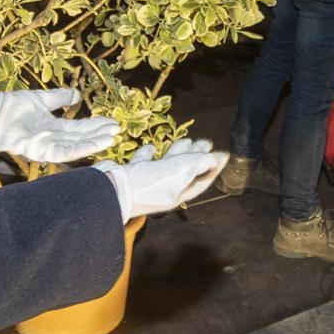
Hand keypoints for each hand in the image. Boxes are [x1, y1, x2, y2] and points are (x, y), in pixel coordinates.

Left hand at [0, 87, 119, 162]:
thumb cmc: (13, 107)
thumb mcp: (42, 99)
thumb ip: (59, 98)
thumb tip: (77, 95)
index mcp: (54, 127)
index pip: (79, 128)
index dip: (95, 124)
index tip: (111, 120)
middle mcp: (53, 139)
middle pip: (81, 137)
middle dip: (99, 133)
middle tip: (117, 129)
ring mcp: (48, 147)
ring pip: (77, 147)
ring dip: (95, 142)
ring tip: (112, 137)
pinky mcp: (43, 153)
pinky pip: (65, 153)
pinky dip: (81, 149)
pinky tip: (96, 144)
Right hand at [94, 138, 226, 220]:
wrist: (110, 190)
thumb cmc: (147, 183)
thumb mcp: (178, 172)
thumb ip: (197, 163)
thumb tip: (217, 158)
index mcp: (177, 192)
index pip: (201, 179)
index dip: (213, 167)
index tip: (224, 154)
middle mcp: (163, 190)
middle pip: (184, 172)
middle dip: (195, 157)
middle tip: (204, 141)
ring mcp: (146, 183)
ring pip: (165, 167)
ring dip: (175, 154)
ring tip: (182, 141)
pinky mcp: (130, 176)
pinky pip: (143, 164)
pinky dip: (149, 155)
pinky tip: (151, 147)